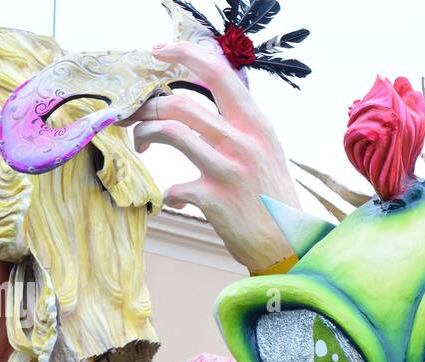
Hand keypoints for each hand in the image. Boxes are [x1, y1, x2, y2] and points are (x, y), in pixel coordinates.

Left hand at [124, 40, 301, 273]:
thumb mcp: (266, 152)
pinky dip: (170, 195)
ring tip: (142, 147)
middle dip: (147, 107)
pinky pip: (174, 187)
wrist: (289, 245)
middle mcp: (243, 142)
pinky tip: (178, 201)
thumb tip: (201, 104)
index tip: (159, 53)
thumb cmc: (271, 198)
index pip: (218, 72)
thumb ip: (240, 126)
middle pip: (180, 103)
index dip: (183, 54)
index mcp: (256, 125)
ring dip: (144, 135)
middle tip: (135, 119)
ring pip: (170, 131)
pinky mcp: (215, 200)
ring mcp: (229, 170)